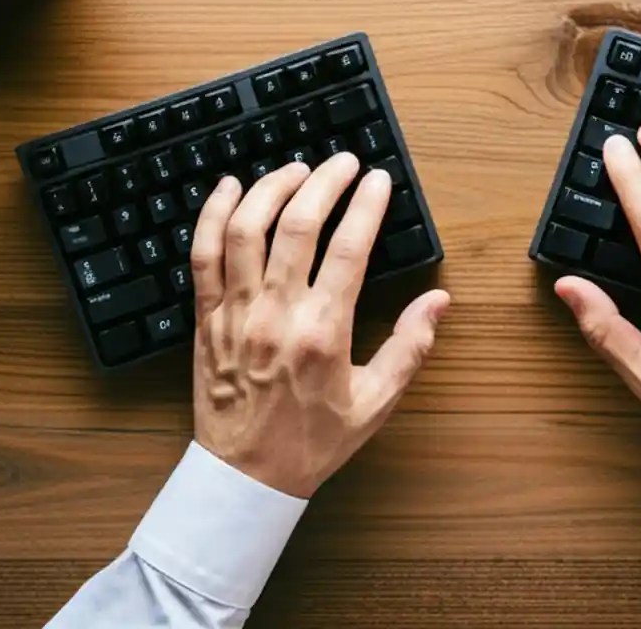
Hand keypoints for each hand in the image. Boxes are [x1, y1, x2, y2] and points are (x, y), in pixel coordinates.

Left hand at [189, 154, 449, 497]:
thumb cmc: (311, 443)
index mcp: (322, 334)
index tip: (379, 181)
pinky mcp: (205, 318)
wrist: (245, 477)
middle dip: (325, 181)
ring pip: (247, 229)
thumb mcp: (375, 403)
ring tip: (296, 169)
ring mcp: (235, 313)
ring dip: (272, 188)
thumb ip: (409, 348)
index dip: (366, 206)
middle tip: (344, 162)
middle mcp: (276, 315)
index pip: (348, 250)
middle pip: (299, 225)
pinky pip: (203, 253)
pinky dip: (214, 214)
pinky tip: (229, 189)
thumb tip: (438, 303)